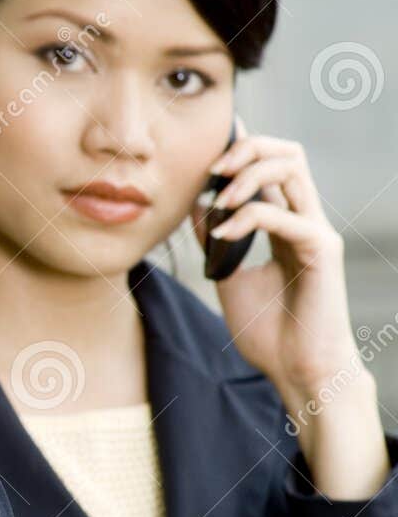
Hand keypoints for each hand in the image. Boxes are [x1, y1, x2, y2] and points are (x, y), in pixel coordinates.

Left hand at [190, 119, 388, 496]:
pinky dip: (246, 216)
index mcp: (286, 224)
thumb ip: (215, 238)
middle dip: (248, 147)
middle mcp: (304, 220)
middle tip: (212, 169)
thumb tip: (195, 205)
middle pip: (288, 152)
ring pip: (292, 168)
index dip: (243, 146)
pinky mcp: (321, 251)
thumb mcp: (227, 274)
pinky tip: (220, 234)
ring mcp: (316, 232)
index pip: (272, 165)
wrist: (297, 370)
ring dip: (247, 174)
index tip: (206, 147)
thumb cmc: (269, 330)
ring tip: (217, 199)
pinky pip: (283, 214)